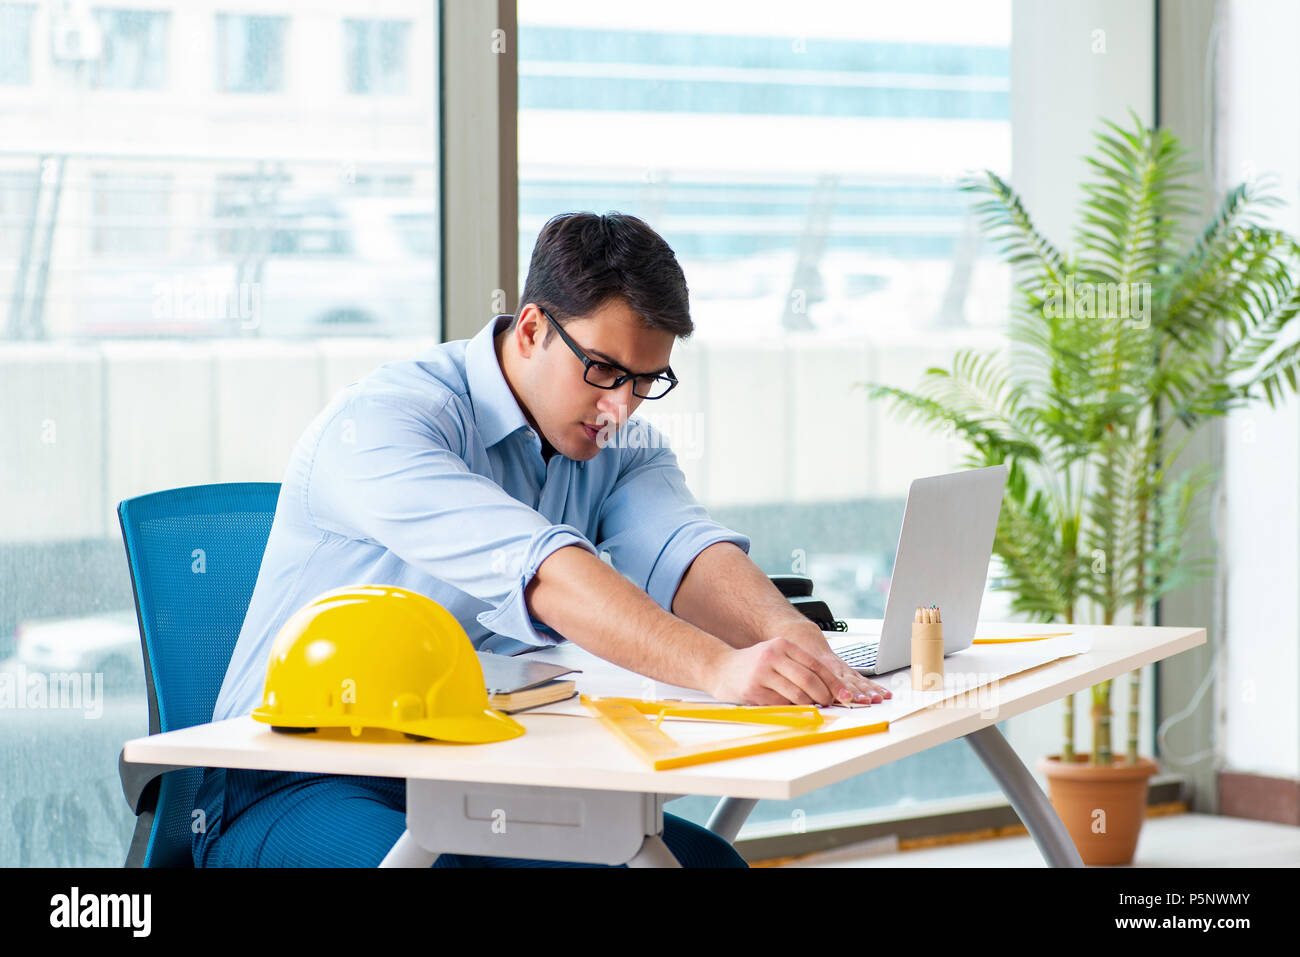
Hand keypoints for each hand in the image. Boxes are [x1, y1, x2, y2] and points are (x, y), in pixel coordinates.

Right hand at [708, 631, 892, 706]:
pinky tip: (790, 707)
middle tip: (831, 704)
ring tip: (812, 706)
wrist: (721, 668)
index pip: (816, 664)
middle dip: (825, 695)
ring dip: (809, 704)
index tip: (845, 695)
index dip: (833, 682)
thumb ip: (800, 667)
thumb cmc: (755, 665)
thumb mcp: (777, 656)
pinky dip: (791, 709)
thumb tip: (830, 689)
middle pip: (808, 679)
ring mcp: (762, 672)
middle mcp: (773, 655)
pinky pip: (781, 704)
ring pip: (796, 694)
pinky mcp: (754, 689)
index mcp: (783, 645)